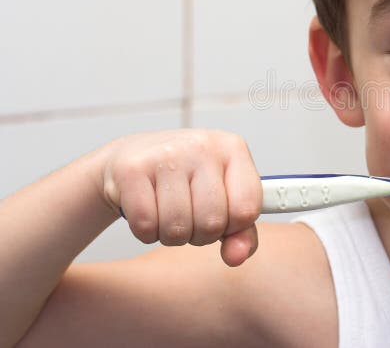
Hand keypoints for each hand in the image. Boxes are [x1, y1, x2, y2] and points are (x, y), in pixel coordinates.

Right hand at [100, 129, 261, 266]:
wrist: (130, 156)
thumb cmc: (185, 180)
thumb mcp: (223, 198)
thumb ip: (241, 231)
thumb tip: (238, 256)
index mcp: (232, 149)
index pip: (247, 208)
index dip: (233, 226)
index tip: (221, 216)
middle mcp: (202, 145)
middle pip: (212, 222)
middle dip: (200, 234)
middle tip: (189, 216)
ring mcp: (166, 154)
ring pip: (178, 228)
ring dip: (171, 235)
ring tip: (167, 212)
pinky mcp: (132, 169)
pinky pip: (146, 225)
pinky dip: (146, 232)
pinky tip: (146, 210)